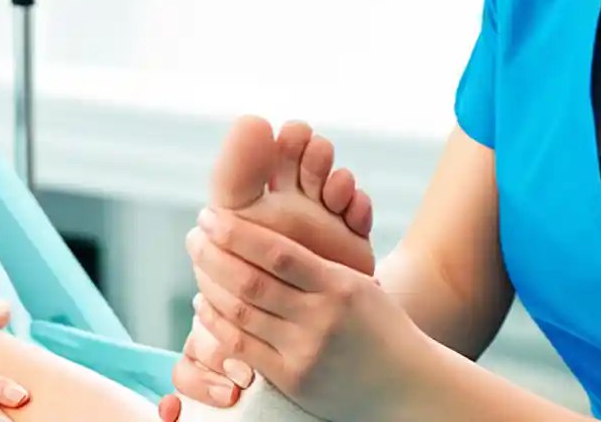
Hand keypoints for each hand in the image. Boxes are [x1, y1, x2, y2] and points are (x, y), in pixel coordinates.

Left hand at [186, 207, 427, 421]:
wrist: (406, 385)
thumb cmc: (380, 326)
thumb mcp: (359, 285)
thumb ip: (318, 265)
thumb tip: (265, 239)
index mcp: (340, 286)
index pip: (278, 253)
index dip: (237, 232)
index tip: (212, 215)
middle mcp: (321, 318)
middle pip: (251, 282)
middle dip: (214, 255)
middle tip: (194, 235)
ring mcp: (305, 351)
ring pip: (242, 314)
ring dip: (210, 286)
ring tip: (198, 263)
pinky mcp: (293, 379)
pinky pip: (243, 347)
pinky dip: (217, 323)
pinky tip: (205, 304)